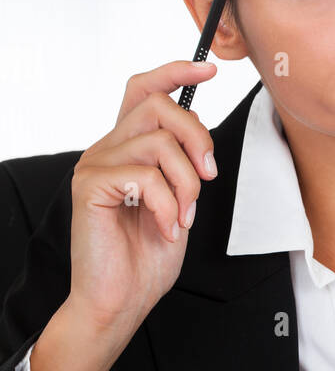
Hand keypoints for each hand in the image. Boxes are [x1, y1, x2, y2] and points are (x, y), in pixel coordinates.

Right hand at [68, 60, 218, 335]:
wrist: (119, 301)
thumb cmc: (147, 257)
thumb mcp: (179, 201)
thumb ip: (183, 164)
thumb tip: (198, 130)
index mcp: (128, 148)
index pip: (144, 90)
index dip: (176, 72)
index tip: (210, 69)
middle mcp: (108, 148)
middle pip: (158, 106)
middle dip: (197, 137)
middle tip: (209, 176)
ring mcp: (95, 165)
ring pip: (159, 142)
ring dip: (187, 183)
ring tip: (185, 216)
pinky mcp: (89, 186)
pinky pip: (145, 176)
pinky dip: (168, 206)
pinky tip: (167, 229)